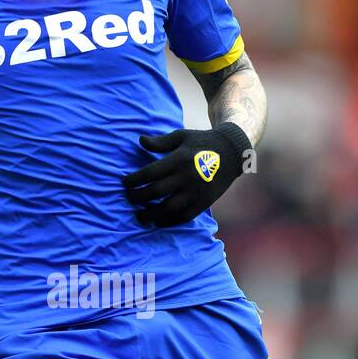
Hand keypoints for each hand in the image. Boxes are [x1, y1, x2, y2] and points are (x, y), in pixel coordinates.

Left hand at [123, 123, 249, 226]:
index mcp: (179, 159)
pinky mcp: (203, 203)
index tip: (124, 184)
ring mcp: (196, 192)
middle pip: (155, 192)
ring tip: (140, 216)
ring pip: (168, 209)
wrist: (233, 151)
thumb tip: (140, 140)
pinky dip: (169, 221)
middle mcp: (186, 177)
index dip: (133, 180)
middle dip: (137, 198)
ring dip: (151, 215)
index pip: (149, 173)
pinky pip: (183, 217)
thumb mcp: (182, 136)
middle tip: (129, 198)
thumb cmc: (202, 142)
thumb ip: (160, 142)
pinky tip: (158, 221)